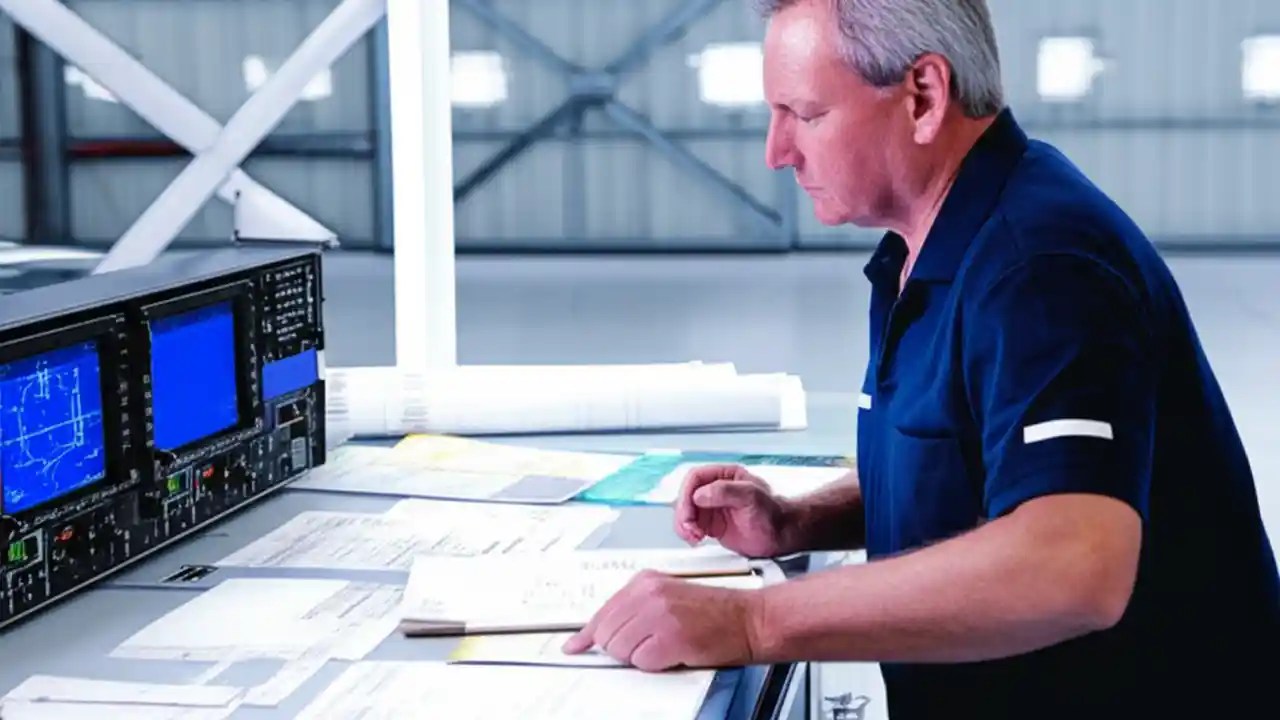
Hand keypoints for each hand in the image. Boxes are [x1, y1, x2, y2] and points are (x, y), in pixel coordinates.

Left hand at [562, 571, 758, 670]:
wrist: (748, 619)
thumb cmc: (715, 612)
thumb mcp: (669, 598)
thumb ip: (635, 610)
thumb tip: (601, 633)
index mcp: (646, 582)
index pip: (603, 612)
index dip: (588, 634)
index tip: (574, 645)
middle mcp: (649, 594)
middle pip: (607, 634)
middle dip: (622, 648)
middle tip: (649, 646)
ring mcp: (659, 614)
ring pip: (621, 650)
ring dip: (639, 657)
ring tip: (665, 646)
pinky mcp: (671, 637)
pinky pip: (642, 662)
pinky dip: (656, 665)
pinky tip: (675, 653)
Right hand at [674, 464, 794, 557]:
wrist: (782, 535)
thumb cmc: (773, 513)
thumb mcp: (751, 497)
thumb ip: (726, 491)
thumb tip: (700, 494)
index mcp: (725, 476)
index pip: (695, 478)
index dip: (688, 493)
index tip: (690, 509)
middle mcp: (716, 490)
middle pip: (686, 495)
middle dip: (683, 512)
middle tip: (689, 527)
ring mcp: (712, 508)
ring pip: (686, 512)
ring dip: (683, 525)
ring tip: (694, 536)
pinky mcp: (711, 525)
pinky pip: (691, 526)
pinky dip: (688, 533)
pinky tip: (696, 539)